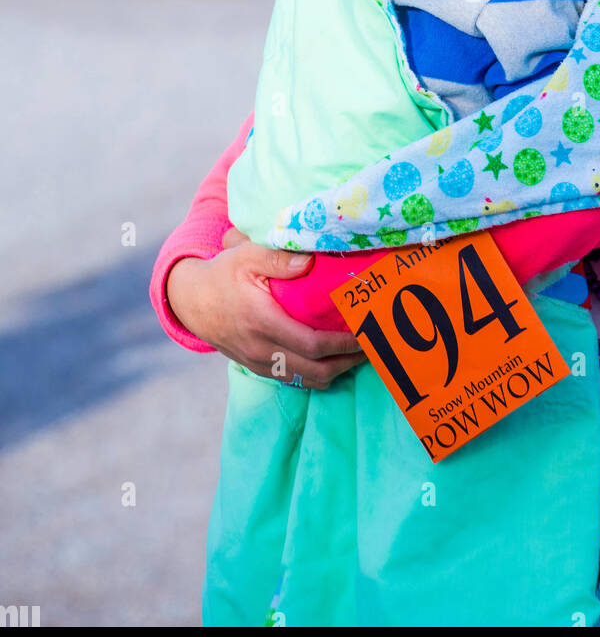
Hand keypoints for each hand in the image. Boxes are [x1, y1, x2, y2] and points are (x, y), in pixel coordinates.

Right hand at [165, 229, 364, 387]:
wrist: (190, 301)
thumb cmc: (222, 274)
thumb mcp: (245, 256)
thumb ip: (277, 257)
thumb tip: (310, 260)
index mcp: (263, 323)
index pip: (313, 345)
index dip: (344, 344)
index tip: (367, 332)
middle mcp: (263, 350)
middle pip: (317, 371)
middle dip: (349, 362)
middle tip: (373, 346)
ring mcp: (259, 363)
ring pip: (307, 380)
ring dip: (336, 371)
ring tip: (358, 354)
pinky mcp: (257, 368)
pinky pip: (294, 379)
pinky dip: (317, 373)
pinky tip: (332, 359)